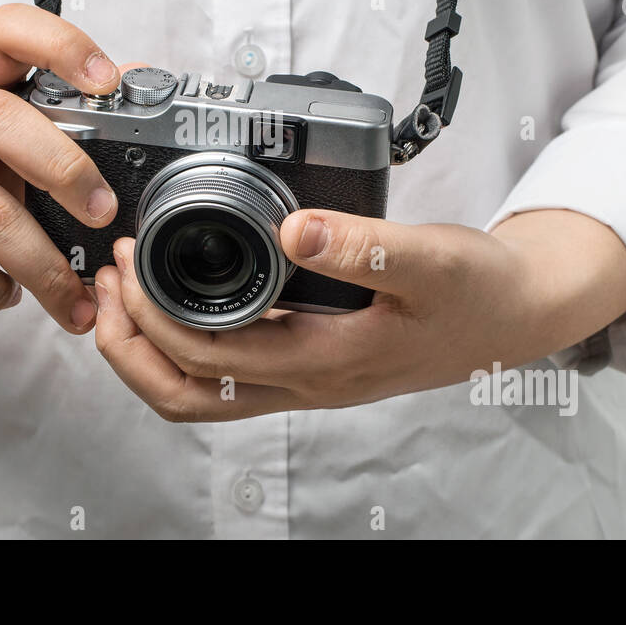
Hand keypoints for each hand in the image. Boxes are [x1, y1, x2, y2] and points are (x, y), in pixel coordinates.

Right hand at [0, 3, 122, 332]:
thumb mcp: (8, 145)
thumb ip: (67, 118)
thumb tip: (140, 79)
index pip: (7, 31)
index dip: (60, 45)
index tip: (107, 81)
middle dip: (64, 169)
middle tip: (103, 212)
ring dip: (42, 263)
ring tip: (70, 294)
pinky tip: (6, 293)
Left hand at [91, 208, 625, 420]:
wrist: (516, 312)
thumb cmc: (476, 290)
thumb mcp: (430, 258)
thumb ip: (363, 244)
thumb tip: (294, 227)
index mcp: (323, 360)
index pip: (207, 357)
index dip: (152, 314)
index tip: (130, 257)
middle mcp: (306, 383)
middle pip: (185, 394)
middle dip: (129, 343)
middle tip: (110, 280)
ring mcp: (308, 381)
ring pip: (203, 397)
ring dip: (151, 355)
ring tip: (128, 298)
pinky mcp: (315, 365)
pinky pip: (231, 378)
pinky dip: (187, 350)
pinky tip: (184, 305)